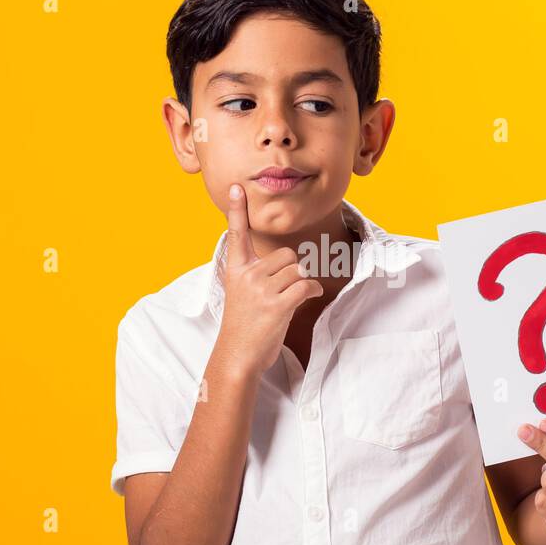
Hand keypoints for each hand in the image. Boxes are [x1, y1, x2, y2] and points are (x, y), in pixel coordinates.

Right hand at [214, 183, 323, 377]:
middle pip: (286, 255)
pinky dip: (310, 292)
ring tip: (286, 301)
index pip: (236, 233)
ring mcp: (261, 290)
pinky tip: (303, 300)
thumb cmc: (244, 325)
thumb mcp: (241, 294)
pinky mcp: (276, 305)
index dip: (237, 209)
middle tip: (280, 292)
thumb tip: (291, 263)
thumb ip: (257, 274)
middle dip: (291, 271)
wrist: (237, 356)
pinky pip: (305, 285)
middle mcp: (247, 275)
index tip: (236, 187)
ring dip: (300, 284)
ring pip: (297, 270)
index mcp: (235, 269)